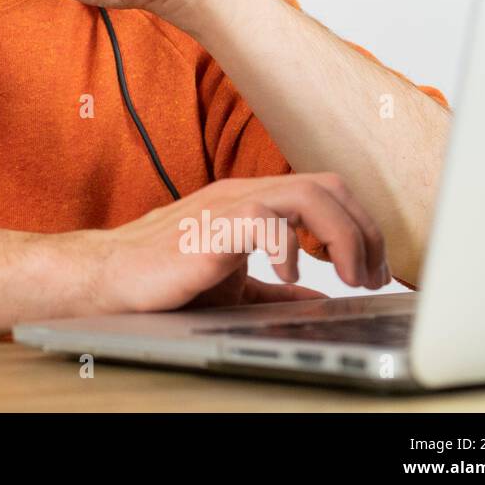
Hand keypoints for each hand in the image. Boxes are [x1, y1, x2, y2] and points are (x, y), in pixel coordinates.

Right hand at [76, 172, 390, 313]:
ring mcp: (228, 205)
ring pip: (309, 194)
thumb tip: (318, 299)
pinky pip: (267, 220)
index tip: (375, 268)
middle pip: (329, 186)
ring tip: (351, 277)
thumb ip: (274, 289)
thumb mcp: (232, 285)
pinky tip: (289, 276)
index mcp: (252, 201)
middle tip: (373, 276)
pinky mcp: (212, 227)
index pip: (325, 191)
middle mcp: (244, 194)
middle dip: (365, 231)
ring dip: (343, 237)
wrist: (110, 277)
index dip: (360, 226)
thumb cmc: (162, 277)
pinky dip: (291, 247)